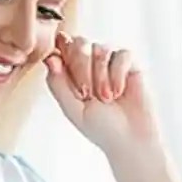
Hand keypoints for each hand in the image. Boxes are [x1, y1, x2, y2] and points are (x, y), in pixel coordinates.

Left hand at [44, 32, 163, 156]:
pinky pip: (122, 55)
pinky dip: (118, 74)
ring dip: (101, 76)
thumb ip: (57, 84)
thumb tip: (50, 56)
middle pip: (80, 43)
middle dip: (82, 68)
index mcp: (72, 71)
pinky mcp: (131, 63)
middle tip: (87, 94)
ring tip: (106, 98)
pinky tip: (119, 92)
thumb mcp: (72, 109)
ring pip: (100, 48)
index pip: (62, 46)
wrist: (131, 139)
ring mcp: (111, 61)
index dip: (65, 56)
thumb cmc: (101, 128)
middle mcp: (91, 62)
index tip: (69, 78)